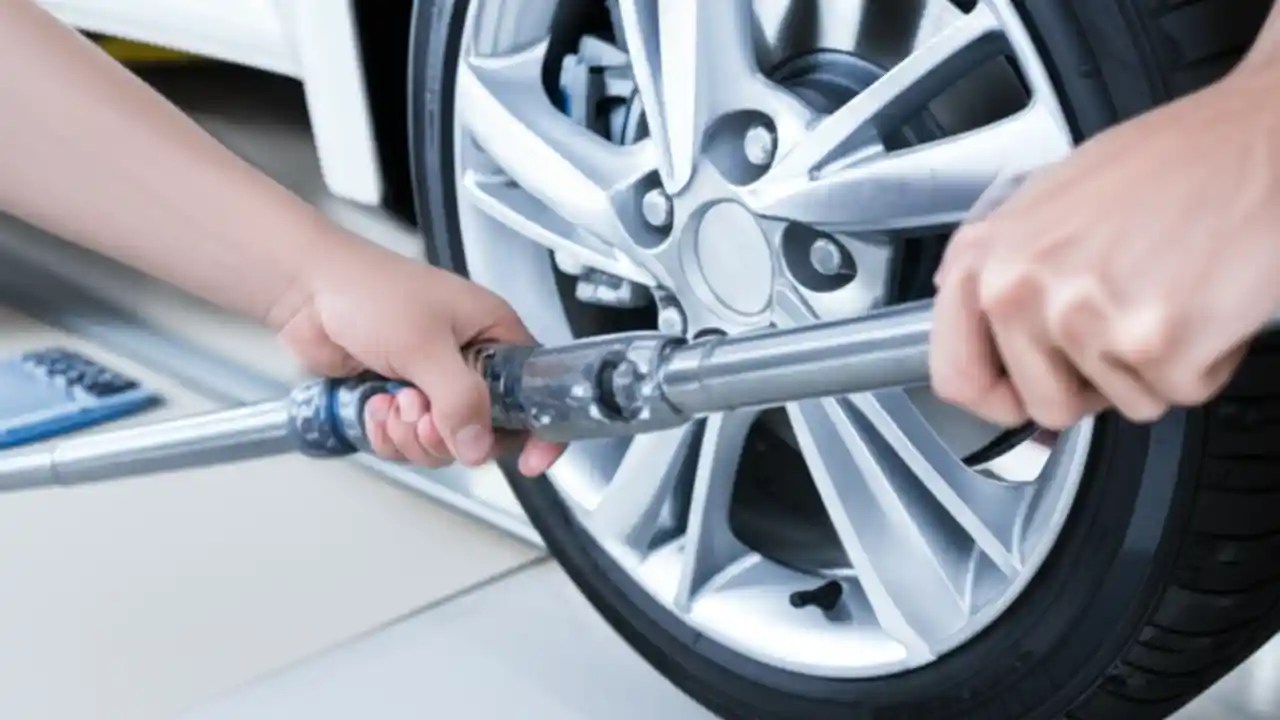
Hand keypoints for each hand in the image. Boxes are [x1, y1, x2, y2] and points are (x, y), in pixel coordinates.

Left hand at [271, 238, 562, 476]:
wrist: (307, 291)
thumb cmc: (368, 290)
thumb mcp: (424, 345)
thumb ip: (459, 399)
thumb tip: (479, 446)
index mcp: (493, 335)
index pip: (536, 393)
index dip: (539, 431)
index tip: (530, 462)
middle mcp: (470, 362)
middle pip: (484, 431)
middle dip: (446, 434)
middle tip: (418, 412)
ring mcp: (433, 383)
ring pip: (443, 442)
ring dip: (410, 435)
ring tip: (389, 402)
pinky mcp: (399, 399)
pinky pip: (407, 441)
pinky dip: (387, 434)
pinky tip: (372, 405)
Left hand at [930, 64, 1279, 429]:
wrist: (1259, 136)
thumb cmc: (1170, 162)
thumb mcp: (1049, 199)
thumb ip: (1003, 263)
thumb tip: (967, 312)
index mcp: (988, 257)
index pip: (955, 377)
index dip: (997, 398)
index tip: (1020, 396)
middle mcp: (1024, 290)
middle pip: (1045, 406)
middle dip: (1092, 383)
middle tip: (1128, 319)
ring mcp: (1087, 319)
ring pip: (1121, 403)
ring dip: (1155, 364)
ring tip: (1171, 287)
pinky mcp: (1157, 344)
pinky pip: (1179, 393)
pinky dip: (1205, 360)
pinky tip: (1206, 298)